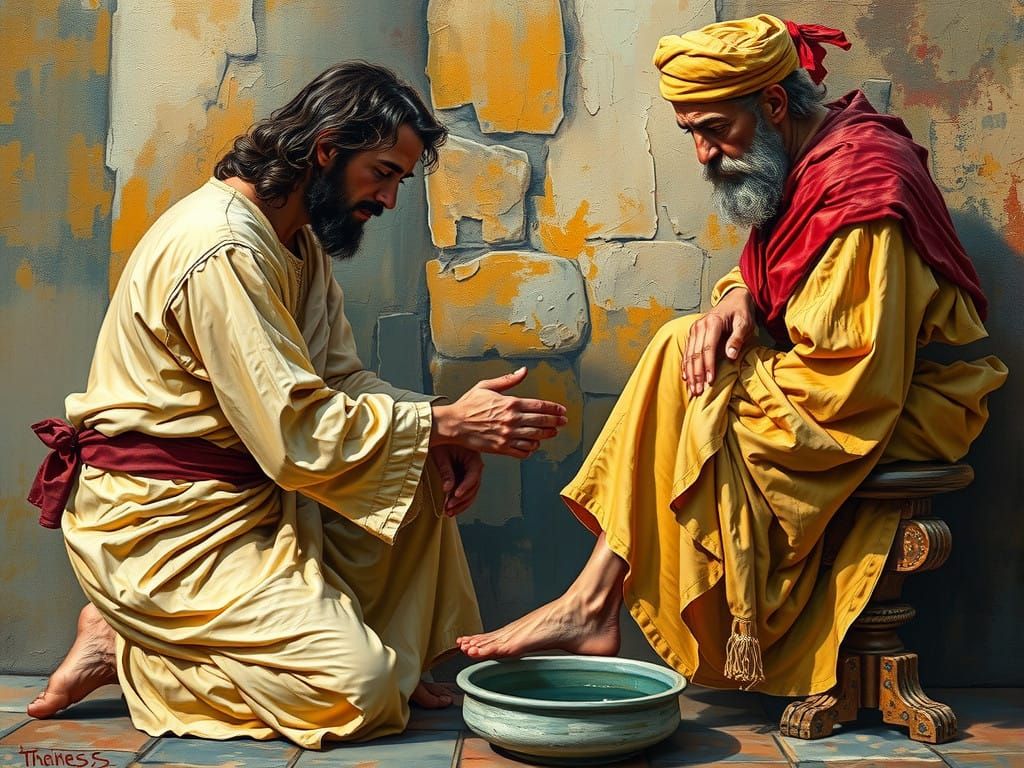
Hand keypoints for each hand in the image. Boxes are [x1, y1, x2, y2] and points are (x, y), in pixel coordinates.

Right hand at [430, 367, 566, 458]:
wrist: (453, 424)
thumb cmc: (468, 405)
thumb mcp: (486, 386)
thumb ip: (508, 380)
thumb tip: (524, 371)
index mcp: (510, 403)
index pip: (540, 406)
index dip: (554, 409)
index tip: (562, 411)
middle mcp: (511, 420)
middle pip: (541, 422)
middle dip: (556, 422)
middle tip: (563, 422)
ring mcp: (507, 435)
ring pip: (535, 437)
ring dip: (547, 435)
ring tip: (552, 433)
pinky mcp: (501, 448)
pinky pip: (522, 451)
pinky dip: (531, 448)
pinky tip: (533, 444)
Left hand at [431, 444, 482, 516]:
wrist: (439, 435)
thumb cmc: (441, 442)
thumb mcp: (442, 455)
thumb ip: (446, 472)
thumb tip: (448, 488)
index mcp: (473, 458)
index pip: (473, 475)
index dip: (465, 486)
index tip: (456, 494)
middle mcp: (475, 468)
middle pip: (473, 487)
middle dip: (461, 499)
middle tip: (449, 506)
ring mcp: (470, 474)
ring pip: (471, 493)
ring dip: (460, 504)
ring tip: (448, 512)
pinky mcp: (464, 479)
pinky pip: (465, 492)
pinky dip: (459, 502)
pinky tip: (451, 509)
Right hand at [683, 288, 754, 396]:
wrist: (734, 299)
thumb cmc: (741, 312)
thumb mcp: (745, 323)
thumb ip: (737, 338)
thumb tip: (730, 356)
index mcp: (713, 323)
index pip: (708, 348)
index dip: (708, 366)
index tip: (710, 381)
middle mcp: (700, 326)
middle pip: (695, 354)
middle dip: (697, 374)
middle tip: (698, 391)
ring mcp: (694, 330)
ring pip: (689, 355)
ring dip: (690, 373)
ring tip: (692, 389)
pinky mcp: (693, 334)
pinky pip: (687, 352)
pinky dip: (686, 366)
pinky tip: (686, 377)